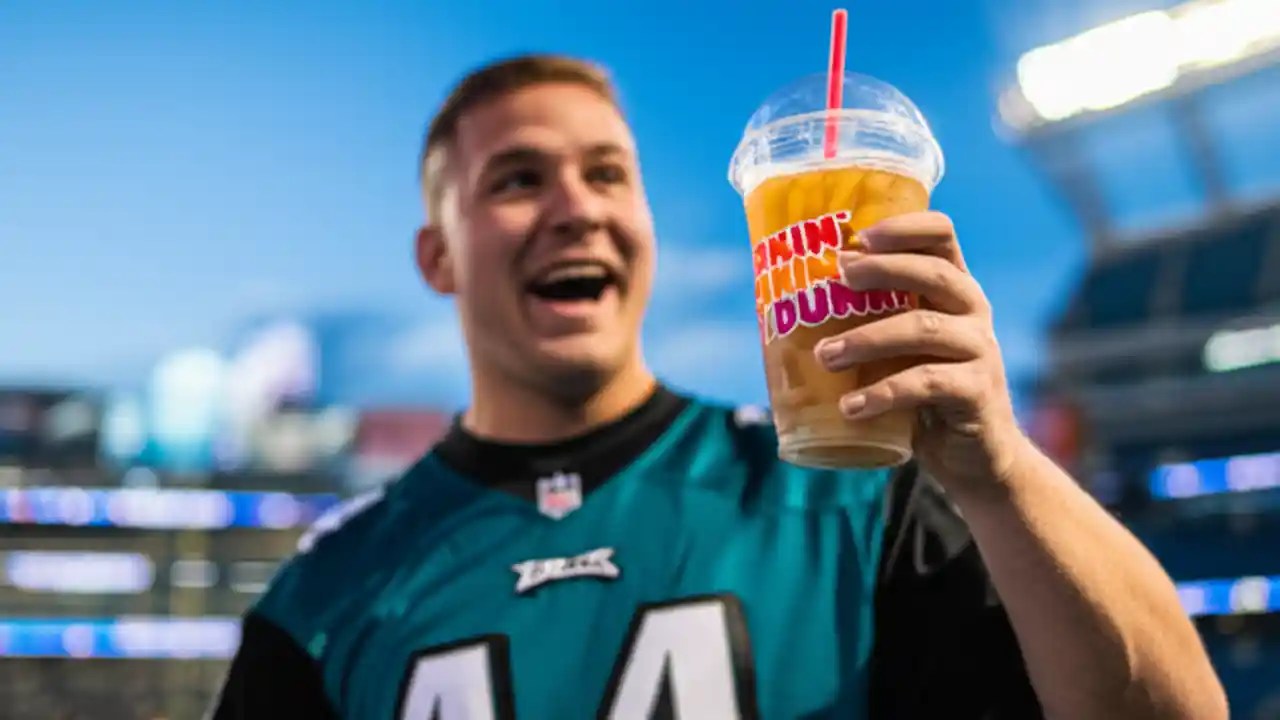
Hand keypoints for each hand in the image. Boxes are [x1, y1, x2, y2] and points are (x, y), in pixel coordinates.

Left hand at [813, 211, 1029, 497]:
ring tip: (824, 357)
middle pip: (935, 274)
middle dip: (884, 269)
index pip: (942, 236)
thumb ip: (864, 324)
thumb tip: (781, 308)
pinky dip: (883, 394)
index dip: (906, 227)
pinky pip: (927, 383)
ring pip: (923, 330)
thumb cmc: (920, 394)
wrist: (972, 457)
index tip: (861, 234)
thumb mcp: (897, 350)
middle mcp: (973, 311)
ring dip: (867, 339)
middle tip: (838, 276)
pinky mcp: (976, 393)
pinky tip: (850, 407)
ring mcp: (980, 351)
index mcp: (952, 290)